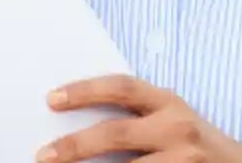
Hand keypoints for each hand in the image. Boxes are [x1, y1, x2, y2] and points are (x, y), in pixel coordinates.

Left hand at [36, 75, 241, 161]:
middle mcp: (177, 128)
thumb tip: (80, 121)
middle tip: (45, 155)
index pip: (121, 87)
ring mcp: (183, 160)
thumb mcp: (172, 119)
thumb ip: (137, 117)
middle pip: (116, 132)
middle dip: (76, 145)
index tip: (52, 99)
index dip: (85, 90)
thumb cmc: (196, 144)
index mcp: (169, 103)